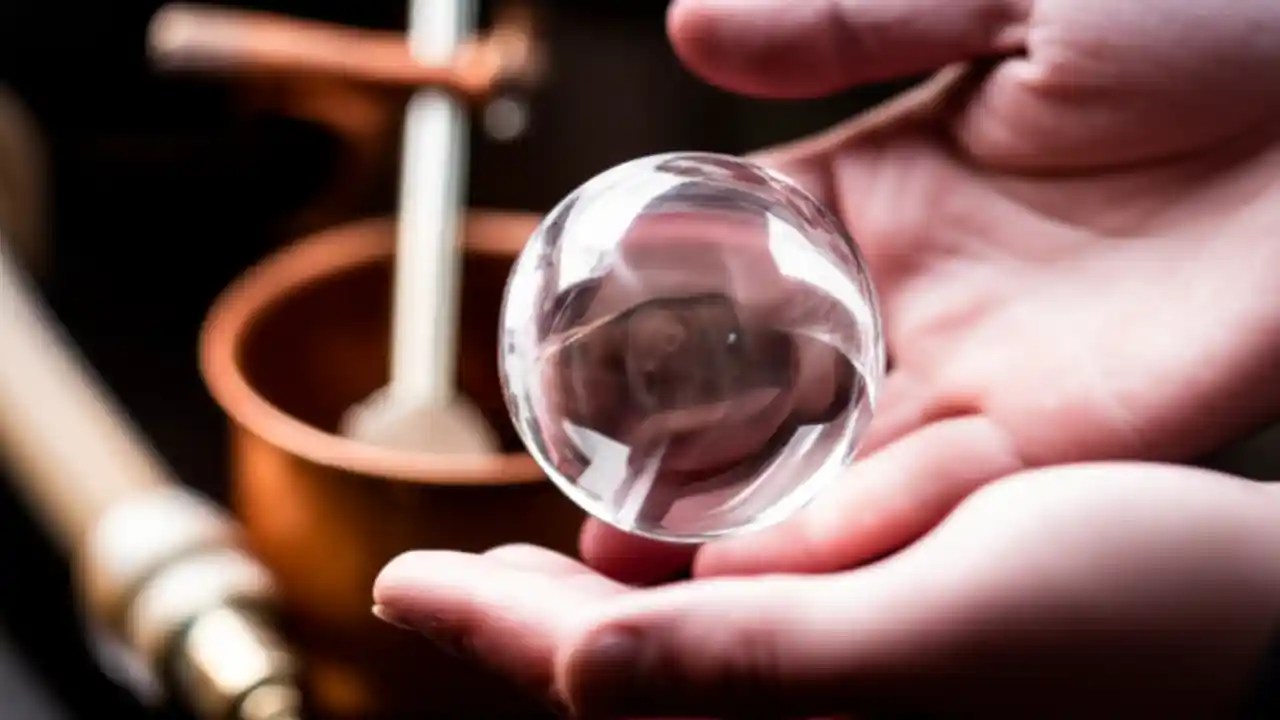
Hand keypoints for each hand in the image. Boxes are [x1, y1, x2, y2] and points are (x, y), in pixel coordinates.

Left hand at [374, 463, 1279, 717]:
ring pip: (673, 653)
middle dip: (516, 624)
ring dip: (585, 607)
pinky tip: (660, 554)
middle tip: (433, 576)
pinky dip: (677, 587)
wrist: (1251, 615)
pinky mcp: (886, 647)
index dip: (486, 631)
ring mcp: (846, 688)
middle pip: (621, 675)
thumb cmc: (1132, 617)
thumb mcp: (934, 632)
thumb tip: (576, 677)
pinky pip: (744, 628)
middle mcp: (813, 716)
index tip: (398, 583)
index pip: (599, 684)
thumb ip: (755, 665)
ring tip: (514, 565)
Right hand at [581, 0, 1279, 582]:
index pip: (738, 266)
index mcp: (883, 192)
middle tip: (591, 514)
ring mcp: (988, 370)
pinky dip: (863, 529)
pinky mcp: (1071, 430)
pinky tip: (770, 567)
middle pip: (773, 395)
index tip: (573, 377)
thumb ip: (848, 23)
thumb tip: (692, 25)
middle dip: (685, 460)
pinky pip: (950, 492)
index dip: (652, 321)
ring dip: (751, 523)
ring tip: (643, 572)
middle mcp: (917, 296)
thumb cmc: (1205, 7)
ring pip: (845, 465)